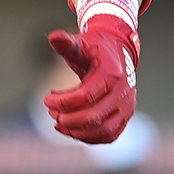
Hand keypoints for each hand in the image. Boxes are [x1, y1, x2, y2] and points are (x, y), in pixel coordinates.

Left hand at [44, 17, 137, 144]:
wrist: (118, 52)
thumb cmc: (95, 48)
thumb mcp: (81, 43)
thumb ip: (67, 43)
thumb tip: (53, 36)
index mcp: (111, 73)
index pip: (85, 97)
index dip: (62, 102)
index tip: (46, 98)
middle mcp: (123, 92)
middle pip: (94, 117)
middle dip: (68, 118)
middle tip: (51, 112)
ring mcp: (127, 107)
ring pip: (103, 130)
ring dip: (77, 131)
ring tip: (59, 122)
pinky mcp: (125, 116)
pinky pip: (109, 135)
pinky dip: (89, 137)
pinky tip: (71, 129)